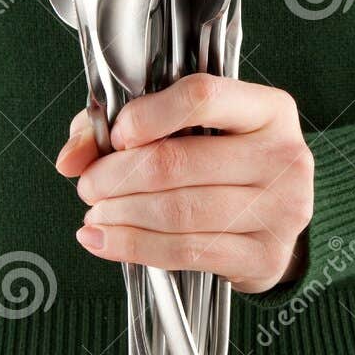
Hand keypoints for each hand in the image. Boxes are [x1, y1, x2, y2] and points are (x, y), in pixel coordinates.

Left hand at [54, 74, 313, 293]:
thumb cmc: (223, 163)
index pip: (201, 97)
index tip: (116, 136)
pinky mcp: (265, 256)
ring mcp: (280, 210)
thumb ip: (122, 129)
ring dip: (121, 215)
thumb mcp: (184, 129)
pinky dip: (134, 247)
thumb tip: (72, 158)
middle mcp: (282, 155)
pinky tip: (106, 241)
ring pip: (178, 212)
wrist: (273, 220)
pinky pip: (186, 252)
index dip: (146, 116)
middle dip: (117, 176)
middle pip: (179, 162)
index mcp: (267, 109)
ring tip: (95, 214)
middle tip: (90, 186)